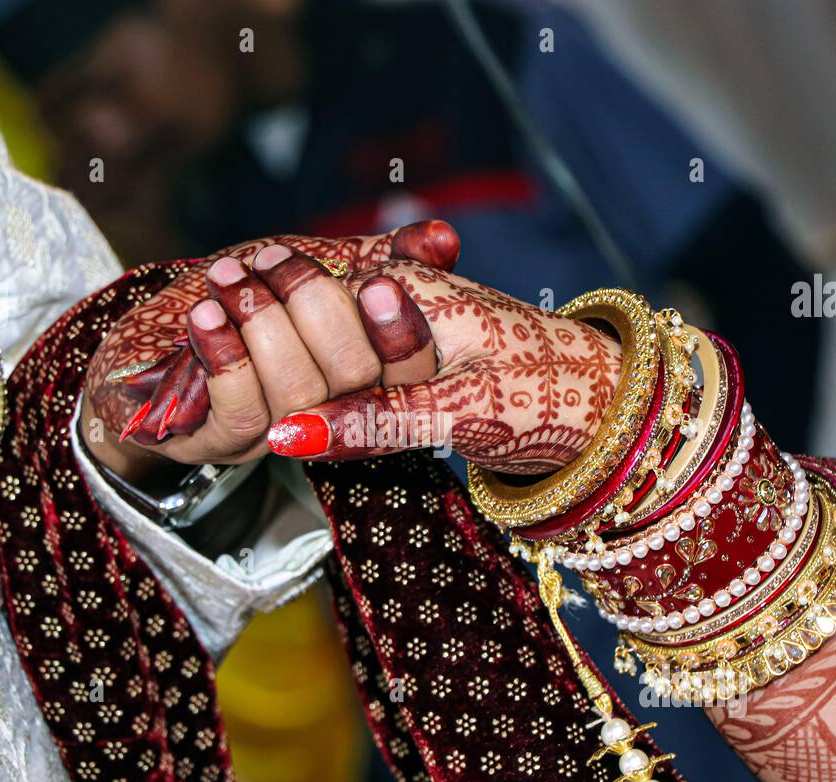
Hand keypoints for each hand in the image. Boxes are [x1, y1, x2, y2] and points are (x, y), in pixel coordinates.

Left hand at [82, 220, 459, 479]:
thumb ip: (374, 256)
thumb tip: (442, 238)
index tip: (375, 282)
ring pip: (299, 391)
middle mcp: (331, 416)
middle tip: (273, 258)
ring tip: (230, 278)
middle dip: (315, 305)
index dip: (400, 332)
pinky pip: (242, 413)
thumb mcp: (310, 268)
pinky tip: (206, 316)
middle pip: (355, 376)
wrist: (144, 343)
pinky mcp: (221, 444)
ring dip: (261, 321)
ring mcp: (277, 435)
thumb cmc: (237, 301)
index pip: (410, 371)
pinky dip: (225, 355)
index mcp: (364, 377)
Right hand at [264, 262, 622, 474]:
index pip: (300, 304)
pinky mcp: (411, 359)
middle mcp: (394, 297)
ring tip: (260, 394)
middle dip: (268, 352)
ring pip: (323, 349)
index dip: (258, 335)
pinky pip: (350, 371)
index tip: (226, 360)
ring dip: (295, 376)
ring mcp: (400, 327)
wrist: (610, 401)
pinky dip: (329, 393)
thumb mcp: (460, 411)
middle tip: (232, 373)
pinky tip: (306, 416)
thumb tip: (286, 436)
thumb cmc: (548, 392)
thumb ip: (376, 420)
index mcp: (400, 290)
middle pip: (302, 323)